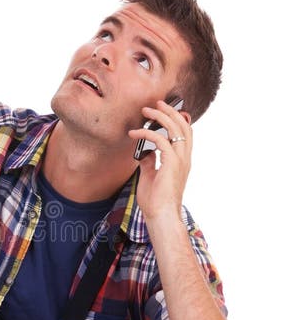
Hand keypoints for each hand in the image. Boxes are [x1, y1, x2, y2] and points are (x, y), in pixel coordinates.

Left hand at [127, 100, 192, 222]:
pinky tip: (135, 134)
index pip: (185, 134)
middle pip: (183, 126)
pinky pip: (160, 141)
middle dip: (170, 111)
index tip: (164, 110)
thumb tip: (146, 152)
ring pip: (176, 129)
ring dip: (160, 116)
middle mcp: (184, 158)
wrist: (160, 216)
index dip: (177, 119)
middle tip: (156, 103)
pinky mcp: (171, 164)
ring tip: (147, 110)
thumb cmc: (155, 201)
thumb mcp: (150, 176)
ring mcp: (180, 161)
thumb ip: (150, 162)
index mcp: (182, 161)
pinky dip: (147, 133)